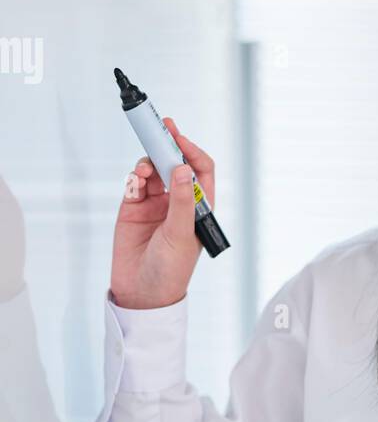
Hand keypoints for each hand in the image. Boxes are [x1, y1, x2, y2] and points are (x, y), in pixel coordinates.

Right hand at [109, 118, 214, 310]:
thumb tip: (182, 168)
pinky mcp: (133, 208)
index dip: (191, 151)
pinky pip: (135, 183)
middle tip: (160, 128)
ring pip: (153, 170)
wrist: (141, 293)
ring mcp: (155, 204)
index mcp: (198, 206)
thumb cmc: (170, 270)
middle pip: (175, 163)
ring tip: (144, 172)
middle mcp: (178, 202)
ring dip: (149, 163)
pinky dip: (135, 177)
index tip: (178, 138)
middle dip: (168, 145)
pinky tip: (136, 182)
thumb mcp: (180, 235)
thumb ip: (180, 201)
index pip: (200, 169)